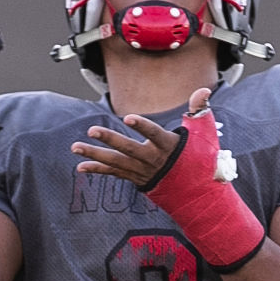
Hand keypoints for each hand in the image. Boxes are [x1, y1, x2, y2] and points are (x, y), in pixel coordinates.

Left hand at [70, 88, 209, 187]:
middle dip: (110, 139)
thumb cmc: (198, 158)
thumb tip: (204, 89)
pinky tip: (81, 166)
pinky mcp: (135, 178)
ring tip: (75, 147)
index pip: (154, 134)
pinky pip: (114, 174)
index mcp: (168, 146)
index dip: (142, 126)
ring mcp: (142, 171)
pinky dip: (97, 170)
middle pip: (128, 150)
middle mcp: (153, 160)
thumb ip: (199, 109)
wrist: (195, 191)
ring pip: (115, 163)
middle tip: (91, 130)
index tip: (128, 118)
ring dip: (94, 155)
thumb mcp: (202, 133)